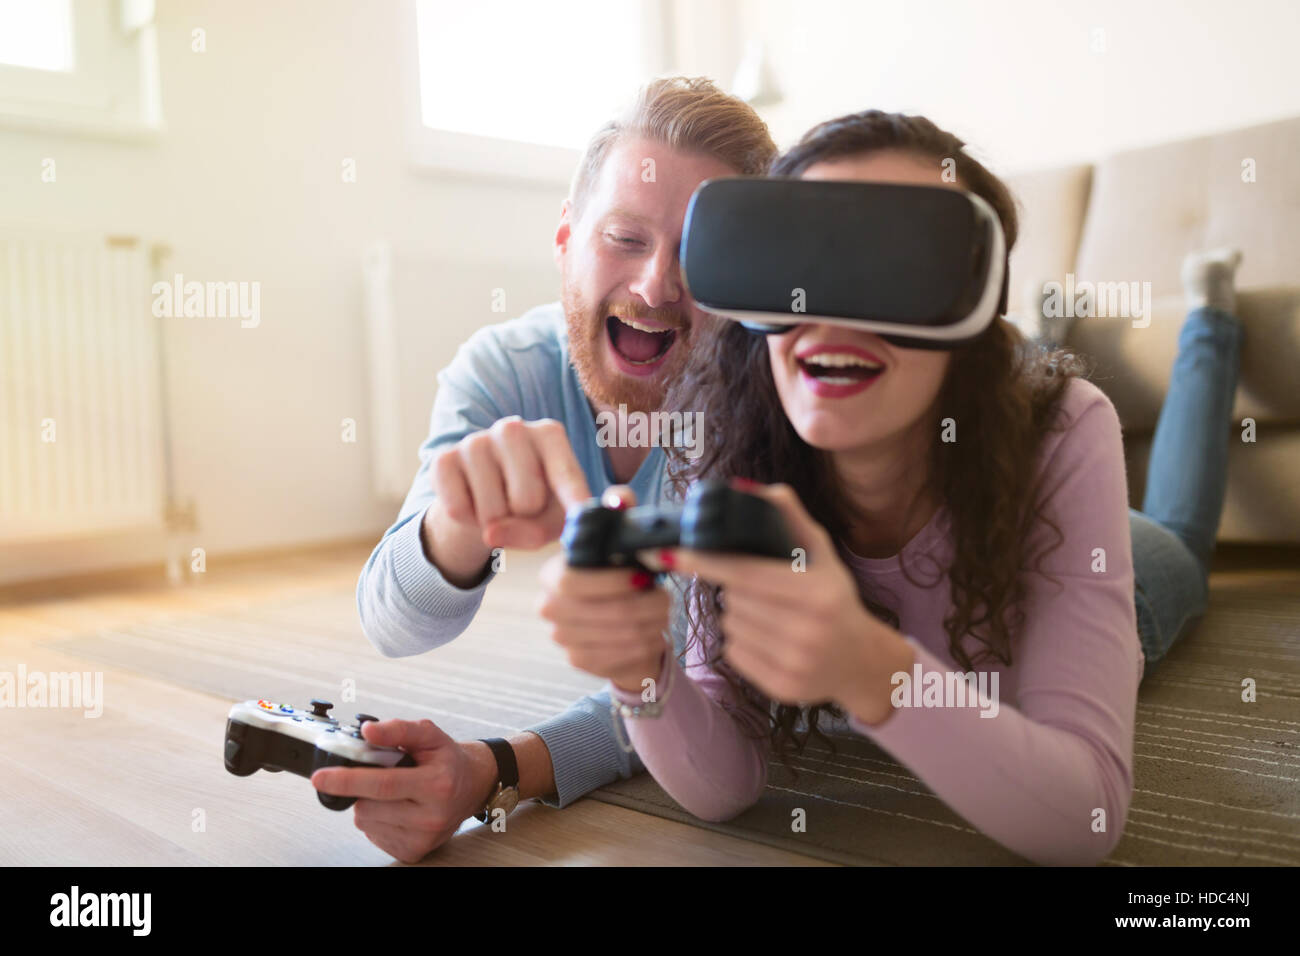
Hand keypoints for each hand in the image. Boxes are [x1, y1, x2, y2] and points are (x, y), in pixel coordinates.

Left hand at [311, 718, 495, 863]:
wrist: (472, 786)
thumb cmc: (448, 760)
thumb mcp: (429, 734)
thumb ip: (398, 730)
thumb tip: (367, 731)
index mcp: (436, 784)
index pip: (382, 784)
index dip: (347, 779)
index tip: (320, 778)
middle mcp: (430, 816)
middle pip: (368, 805)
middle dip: (360, 788)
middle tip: (379, 773)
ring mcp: (421, 838)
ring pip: (366, 821)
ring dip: (368, 803)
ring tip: (393, 791)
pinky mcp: (413, 852)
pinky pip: (373, 834)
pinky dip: (376, 819)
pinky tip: (396, 807)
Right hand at [423, 417, 591, 584]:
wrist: (484, 497)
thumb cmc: (531, 503)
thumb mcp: (550, 520)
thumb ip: (536, 533)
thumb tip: (491, 533)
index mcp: (550, 435)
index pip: (565, 473)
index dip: (575, 498)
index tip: (582, 511)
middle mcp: (512, 429)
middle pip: (528, 499)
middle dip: (526, 517)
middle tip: (520, 506)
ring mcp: (475, 440)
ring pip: (492, 510)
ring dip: (495, 522)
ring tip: (497, 503)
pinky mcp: (443, 459)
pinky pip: (458, 509)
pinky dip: (466, 520)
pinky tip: (472, 503)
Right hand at [537, 488, 670, 693]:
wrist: (618, 621)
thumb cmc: (619, 576)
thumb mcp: (621, 542)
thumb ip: (621, 517)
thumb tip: (620, 499)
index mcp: (553, 574)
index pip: (573, 582)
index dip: (611, 582)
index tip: (644, 578)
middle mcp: (549, 607)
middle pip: (602, 613)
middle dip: (643, 606)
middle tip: (666, 599)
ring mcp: (562, 638)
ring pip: (617, 636)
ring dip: (651, 624)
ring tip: (664, 612)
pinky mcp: (579, 661)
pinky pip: (620, 657)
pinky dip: (646, 644)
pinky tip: (654, 633)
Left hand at [666, 482, 911, 723]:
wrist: (859, 659)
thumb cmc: (833, 596)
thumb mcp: (820, 552)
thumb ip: (786, 516)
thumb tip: (744, 487)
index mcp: (815, 593)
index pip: (745, 574)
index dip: (705, 561)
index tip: (669, 553)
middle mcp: (806, 631)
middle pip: (733, 599)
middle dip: (736, 588)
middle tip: (762, 588)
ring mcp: (794, 664)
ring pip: (730, 626)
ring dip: (738, 614)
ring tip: (771, 614)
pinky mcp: (782, 689)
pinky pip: (734, 654)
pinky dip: (742, 641)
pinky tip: (770, 637)